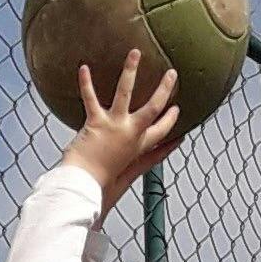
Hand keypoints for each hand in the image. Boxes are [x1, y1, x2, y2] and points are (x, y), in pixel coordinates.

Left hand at [63, 47, 180, 200]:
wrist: (85, 189)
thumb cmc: (97, 192)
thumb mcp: (116, 188)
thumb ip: (118, 185)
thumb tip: (111, 208)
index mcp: (138, 152)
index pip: (160, 137)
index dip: (170, 125)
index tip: (178, 112)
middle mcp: (131, 136)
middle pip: (153, 110)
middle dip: (164, 91)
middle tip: (172, 74)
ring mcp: (115, 127)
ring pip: (126, 94)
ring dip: (130, 72)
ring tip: (134, 53)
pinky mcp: (96, 123)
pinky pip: (90, 99)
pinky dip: (86, 83)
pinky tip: (82, 68)